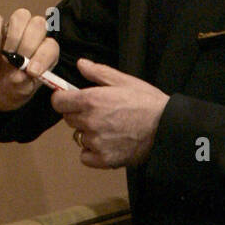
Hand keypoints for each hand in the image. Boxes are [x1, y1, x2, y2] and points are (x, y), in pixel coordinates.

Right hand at [0, 9, 59, 111]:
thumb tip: (22, 72)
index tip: (32, 72)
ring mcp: (13, 29)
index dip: (43, 56)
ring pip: (21, 15)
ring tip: (5, 57)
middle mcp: (32, 36)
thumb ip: (25, 83)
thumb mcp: (22, 92)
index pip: (51, 45)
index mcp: (45, 53)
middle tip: (16, 62)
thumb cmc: (13, 89)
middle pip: (38, 24)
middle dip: (28, 44)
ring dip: (14, 37)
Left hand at [50, 58, 169, 167]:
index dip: (63, 99)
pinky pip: (85, 156)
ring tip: (108, 128)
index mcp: (91, 100)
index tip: (70, 98)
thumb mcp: (123, 80)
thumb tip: (80, 64)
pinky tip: (107, 143)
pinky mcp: (104, 160)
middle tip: (98, 112)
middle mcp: (89, 122)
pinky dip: (92, 151)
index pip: (58, 102)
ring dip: (87, 132)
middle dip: (78, 114)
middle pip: (69, 119)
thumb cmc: (146, 101)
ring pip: (79, 136)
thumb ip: (98, 72)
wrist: (166, 127)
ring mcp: (96, 143)